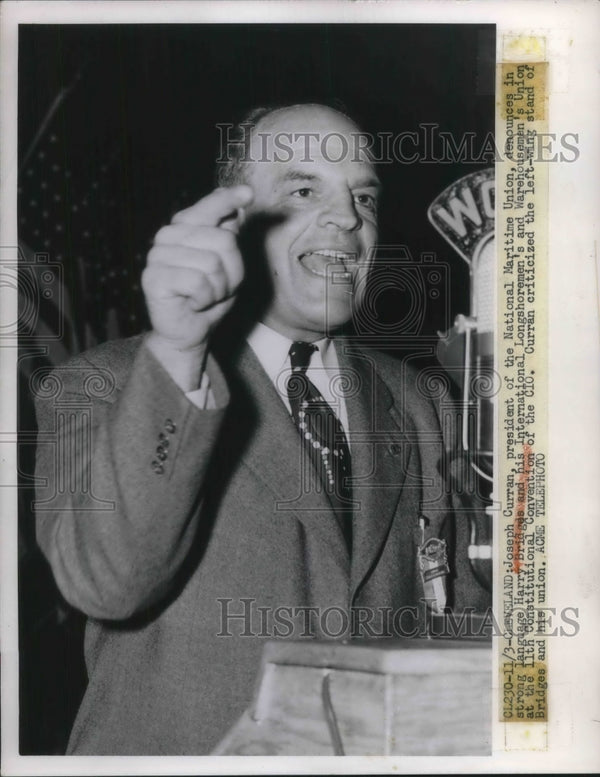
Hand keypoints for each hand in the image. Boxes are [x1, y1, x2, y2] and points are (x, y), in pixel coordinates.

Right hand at [142, 185, 252, 352]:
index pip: (209, 207)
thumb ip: (227, 236)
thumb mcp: (227, 265)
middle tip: (216, 287)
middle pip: (223, 240)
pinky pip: (197, 282)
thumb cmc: (208, 296)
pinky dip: (204, 298)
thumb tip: (237, 208)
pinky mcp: (152, 278)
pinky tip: (192, 303)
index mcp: (184, 228)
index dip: (228, 200)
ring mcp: (157, 255)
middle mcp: (167, 236)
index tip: (248, 193)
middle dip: (231, 271)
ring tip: (204, 296)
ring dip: (218, 288)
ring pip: (212, 264)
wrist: (188, 331)